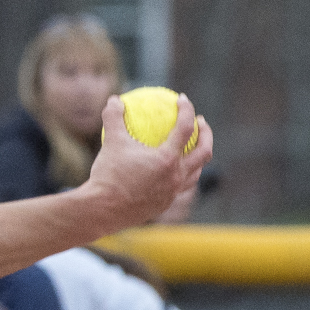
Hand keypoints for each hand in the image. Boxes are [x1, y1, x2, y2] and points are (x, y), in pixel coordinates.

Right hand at [85, 93, 212, 229]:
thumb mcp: (111, 142)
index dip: (186, 110)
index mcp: (167, 159)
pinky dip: (181, 174)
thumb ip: (114, 117)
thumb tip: (115, 99)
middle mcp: (175, 177)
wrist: (102, 211)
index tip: (182, 99)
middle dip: (207, 134)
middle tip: (201, 123)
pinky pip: (179, 186)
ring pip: (195, 173)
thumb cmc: (108, 175)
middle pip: (203, 152)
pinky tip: (169, 169)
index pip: (185, 128)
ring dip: (198, 157)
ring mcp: (172, 193)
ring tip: (192, 147)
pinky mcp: (164, 204)